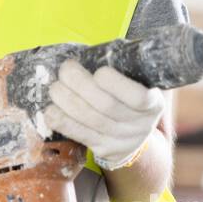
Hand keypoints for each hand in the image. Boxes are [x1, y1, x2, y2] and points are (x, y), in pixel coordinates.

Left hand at [42, 60, 163, 170]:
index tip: (100, 71)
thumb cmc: (131, 101)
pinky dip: (61, 121)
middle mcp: (139, 125)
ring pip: (89, 119)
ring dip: (66, 100)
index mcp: (152, 104)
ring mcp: (120, 140)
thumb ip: (124, 70)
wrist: (134, 139)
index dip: (115, 83)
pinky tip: (50, 109)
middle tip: (66, 70)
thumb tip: (93, 52)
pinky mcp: (102, 149)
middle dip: (80, 84)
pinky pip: (78, 134)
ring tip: (55, 87)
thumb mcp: (140, 85)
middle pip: (106, 105)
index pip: (137, 97)